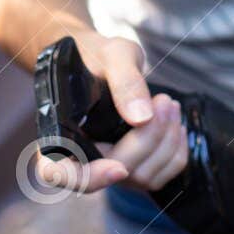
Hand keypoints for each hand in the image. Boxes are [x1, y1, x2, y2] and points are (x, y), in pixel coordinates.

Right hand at [34, 33, 188, 195]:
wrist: (101, 61)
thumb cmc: (98, 55)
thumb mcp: (113, 55)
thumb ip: (125, 82)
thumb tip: (142, 117)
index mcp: (59, 132)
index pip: (61, 174)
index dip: (90, 178)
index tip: (119, 168)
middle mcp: (80, 158)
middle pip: (118, 170)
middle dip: (150, 139)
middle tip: (165, 102)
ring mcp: (108, 169)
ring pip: (143, 177)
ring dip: (167, 143)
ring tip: (170, 105)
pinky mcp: (132, 171)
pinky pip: (160, 177)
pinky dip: (175, 152)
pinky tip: (174, 124)